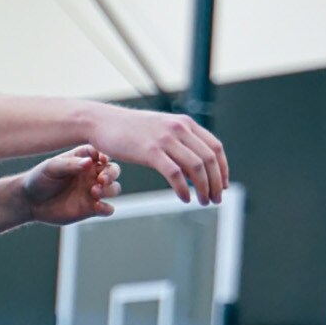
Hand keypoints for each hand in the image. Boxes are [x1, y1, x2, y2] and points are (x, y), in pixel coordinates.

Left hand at [20, 146, 121, 227]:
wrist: (30, 202)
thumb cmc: (39, 179)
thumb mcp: (51, 167)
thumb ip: (70, 164)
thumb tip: (90, 161)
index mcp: (83, 159)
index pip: (101, 153)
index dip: (105, 155)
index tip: (101, 160)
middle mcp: (91, 174)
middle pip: (113, 170)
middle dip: (112, 173)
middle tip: (102, 178)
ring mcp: (92, 191)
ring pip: (114, 188)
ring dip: (109, 190)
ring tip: (94, 191)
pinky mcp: (91, 209)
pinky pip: (107, 209)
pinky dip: (107, 208)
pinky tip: (97, 206)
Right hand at [89, 106, 228, 204]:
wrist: (102, 122)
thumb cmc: (131, 130)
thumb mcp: (162, 130)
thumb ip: (181, 143)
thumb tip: (198, 167)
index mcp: (185, 123)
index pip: (215, 147)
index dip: (223, 169)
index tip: (222, 186)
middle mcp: (179, 128)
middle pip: (210, 159)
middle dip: (216, 183)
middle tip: (216, 200)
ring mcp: (165, 139)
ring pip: (196, 167)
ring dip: (204, 188)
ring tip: (203, 202)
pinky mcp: (150, 151)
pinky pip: (175, 174)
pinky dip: (183, 189)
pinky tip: (184, 199)